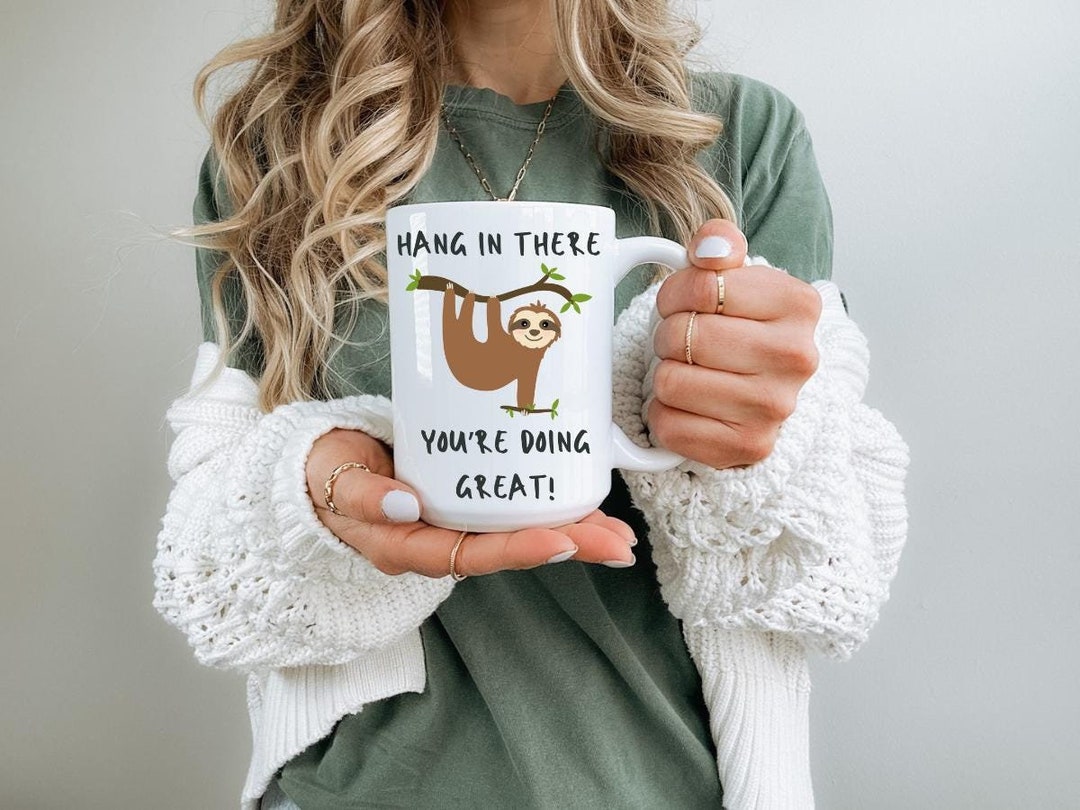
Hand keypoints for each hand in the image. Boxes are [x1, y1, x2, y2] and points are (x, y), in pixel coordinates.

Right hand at [305, 428, 636, 577]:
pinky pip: (514, 505)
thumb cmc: (326, 476)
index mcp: (411, 545)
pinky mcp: (466, 494)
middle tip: (618, 543)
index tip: (563, 541)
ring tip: (618, 532)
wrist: (321, 465)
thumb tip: (405, 504)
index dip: (519, 550)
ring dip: (572, 530)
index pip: (472, 554)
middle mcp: (443, 539)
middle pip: (512, 547)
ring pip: (521, 529)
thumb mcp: (333, 484)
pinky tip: (586, 498)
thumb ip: (363, 496)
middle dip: (568, 545)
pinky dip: (552, 503)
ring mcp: (458, 518)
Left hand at [649, 219, 821, 468]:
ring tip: (689, 372)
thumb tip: (710, 249)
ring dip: (666, 375)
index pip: (701, 286)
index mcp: (798, 304)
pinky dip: (665, 414)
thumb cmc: (740, 326)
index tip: (686, 304)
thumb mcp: (734, 275)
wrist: (763, 388)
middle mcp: (797, 358)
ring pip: (670, 381)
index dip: (677, 293)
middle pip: (683, 335)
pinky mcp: (748, 448)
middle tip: (684, 341)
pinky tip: (690, 406)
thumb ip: (719, 243)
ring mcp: (775, 408)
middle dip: (670, 334)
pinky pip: (668, 425)